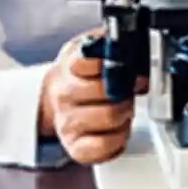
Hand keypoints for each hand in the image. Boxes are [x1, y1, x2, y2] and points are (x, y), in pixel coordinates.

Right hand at [40, 31, 144, 164]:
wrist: (56, 94)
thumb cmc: (82, 72)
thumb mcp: (93, 46)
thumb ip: (111, 40)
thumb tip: (131, 41)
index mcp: (71, 67)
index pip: (89, 62)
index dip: (112, 63)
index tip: (124, 64)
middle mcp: (65, 96)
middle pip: (107, 94)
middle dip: (126, 90)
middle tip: (129, 89)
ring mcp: (69, 123)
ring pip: (110, 119)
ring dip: (126, 113)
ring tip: (123, 107)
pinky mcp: (76, 147)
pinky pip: (103, 148)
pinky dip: (119, 139)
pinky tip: (119, 128)